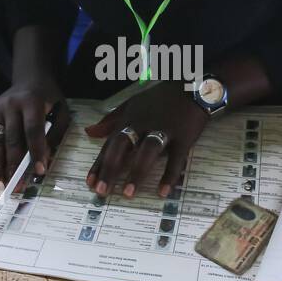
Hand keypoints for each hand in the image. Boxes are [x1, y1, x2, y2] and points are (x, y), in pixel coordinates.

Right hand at [0, 75, 64, 185]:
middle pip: (11, 139)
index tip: (38, 172)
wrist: (30, 78)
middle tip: (15, 186)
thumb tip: (45, 161)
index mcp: (31, 102)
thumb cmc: (48, 99)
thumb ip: (54, 135)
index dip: (36, 151)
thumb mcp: (60, 112)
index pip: (33, 130)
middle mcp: (10, 104)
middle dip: (13, 165)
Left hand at [85, 82, 208, 198]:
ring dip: (137, 172)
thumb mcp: (131, 104)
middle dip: (110, 168)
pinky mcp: (184, 137)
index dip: (99, 163)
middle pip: (123, 145)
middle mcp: (144, 124)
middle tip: (101, 191)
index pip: (110, 143)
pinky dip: (170, 175)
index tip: (89, 182)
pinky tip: (162, 192)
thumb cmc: (160, 99)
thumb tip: (89, 132)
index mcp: (130, 118)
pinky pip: (176, 159)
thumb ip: (110, 119)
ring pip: (147, 150)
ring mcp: (165, 130)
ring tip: (127, 194)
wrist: (192, 86)